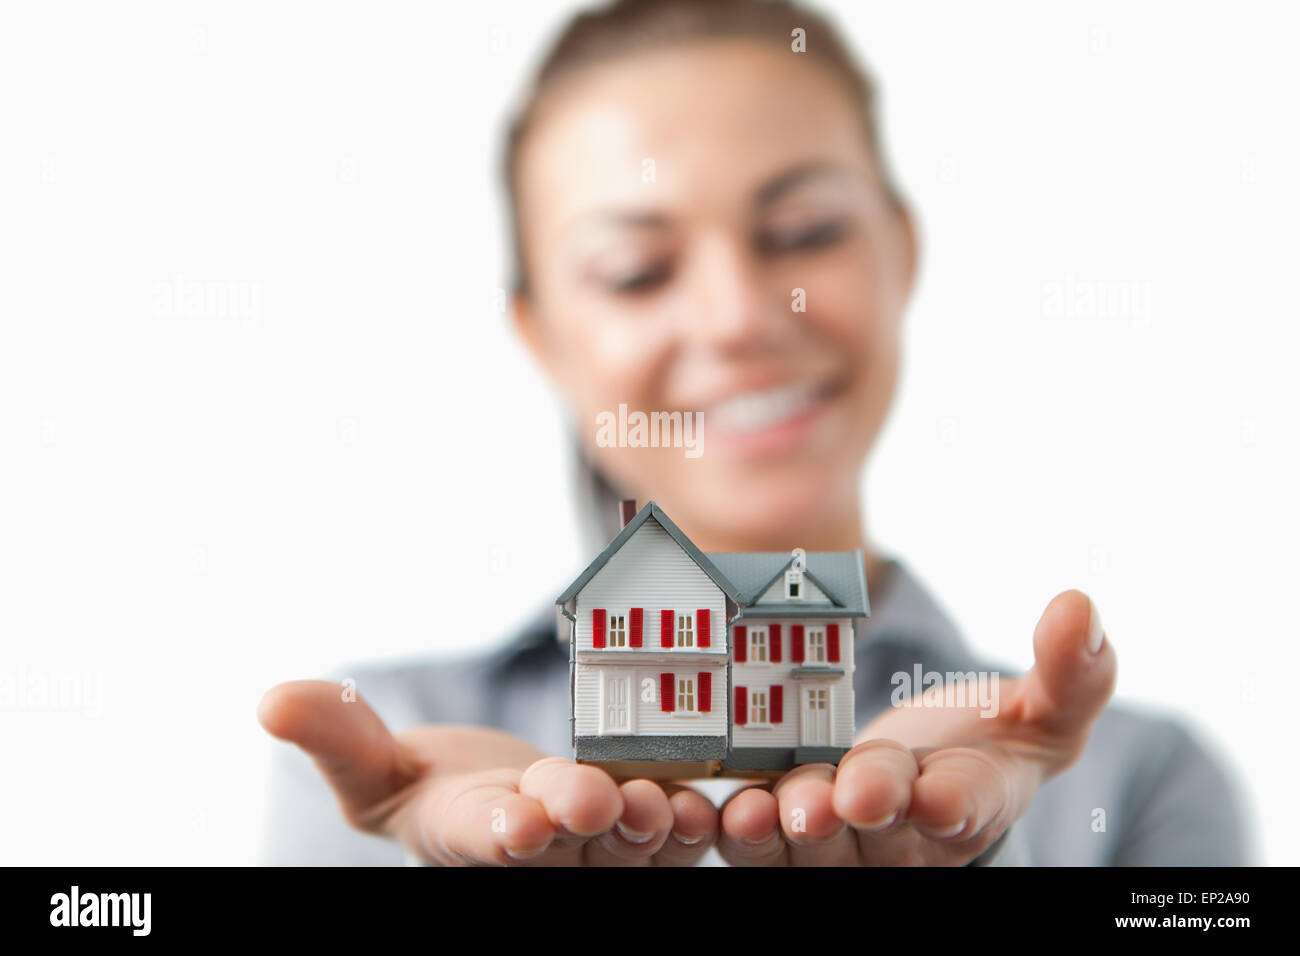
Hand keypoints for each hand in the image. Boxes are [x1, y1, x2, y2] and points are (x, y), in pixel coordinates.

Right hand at [257, 681, 718, 864]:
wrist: (498, 796)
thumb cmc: (430, 787)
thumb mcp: (370, 767)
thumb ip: (336, 738)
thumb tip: (271, 700)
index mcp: (466, 836)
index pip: (480, 843)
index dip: (499, 834)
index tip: (513, 821)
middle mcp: (537, 855)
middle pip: (564, 848)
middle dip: (581, 824)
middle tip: (597, 798)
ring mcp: (593, 847)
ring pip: (625, 849)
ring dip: (645, 830)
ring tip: (662, 805)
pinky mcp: (641, 827)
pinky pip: (669, 835)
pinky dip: (687, 821)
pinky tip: (704, 800)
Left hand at [715, 589, 1116, 864]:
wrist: (925, 772)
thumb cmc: (990, 744)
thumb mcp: (1045, 711)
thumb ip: (1071, 671)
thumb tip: (1080, 606)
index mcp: (971, 804)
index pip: (967, 807)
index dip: (952, 802)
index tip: (938, 794)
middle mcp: (902, 839)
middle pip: (877, 835)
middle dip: (857, 814)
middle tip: (840, 797)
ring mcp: (837, 845)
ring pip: (806, 850)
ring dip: (781, 832)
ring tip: (759, 809)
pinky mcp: (781, 834)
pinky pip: (754, 841)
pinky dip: (730, 827)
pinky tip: (706, 806)